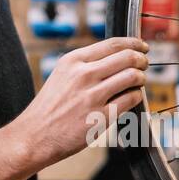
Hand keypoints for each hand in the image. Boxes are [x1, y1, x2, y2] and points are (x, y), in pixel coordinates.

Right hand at [16, 37, 148, 168]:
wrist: (34, 136)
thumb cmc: (49, 108)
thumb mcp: (62, 75)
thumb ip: (85, 65)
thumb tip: (116, 59)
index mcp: (73, 61)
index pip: (113, 44)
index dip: (134, 43)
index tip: (142, 47)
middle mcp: (83, 75)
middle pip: (127, 58)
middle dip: (141, 60)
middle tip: (144, 65)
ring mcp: (92, 96)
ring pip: (132, 77)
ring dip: (141, 79)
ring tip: (139, 82)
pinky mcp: (100, 117)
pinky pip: (130, 99)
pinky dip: (137, 97)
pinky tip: (132, 98)